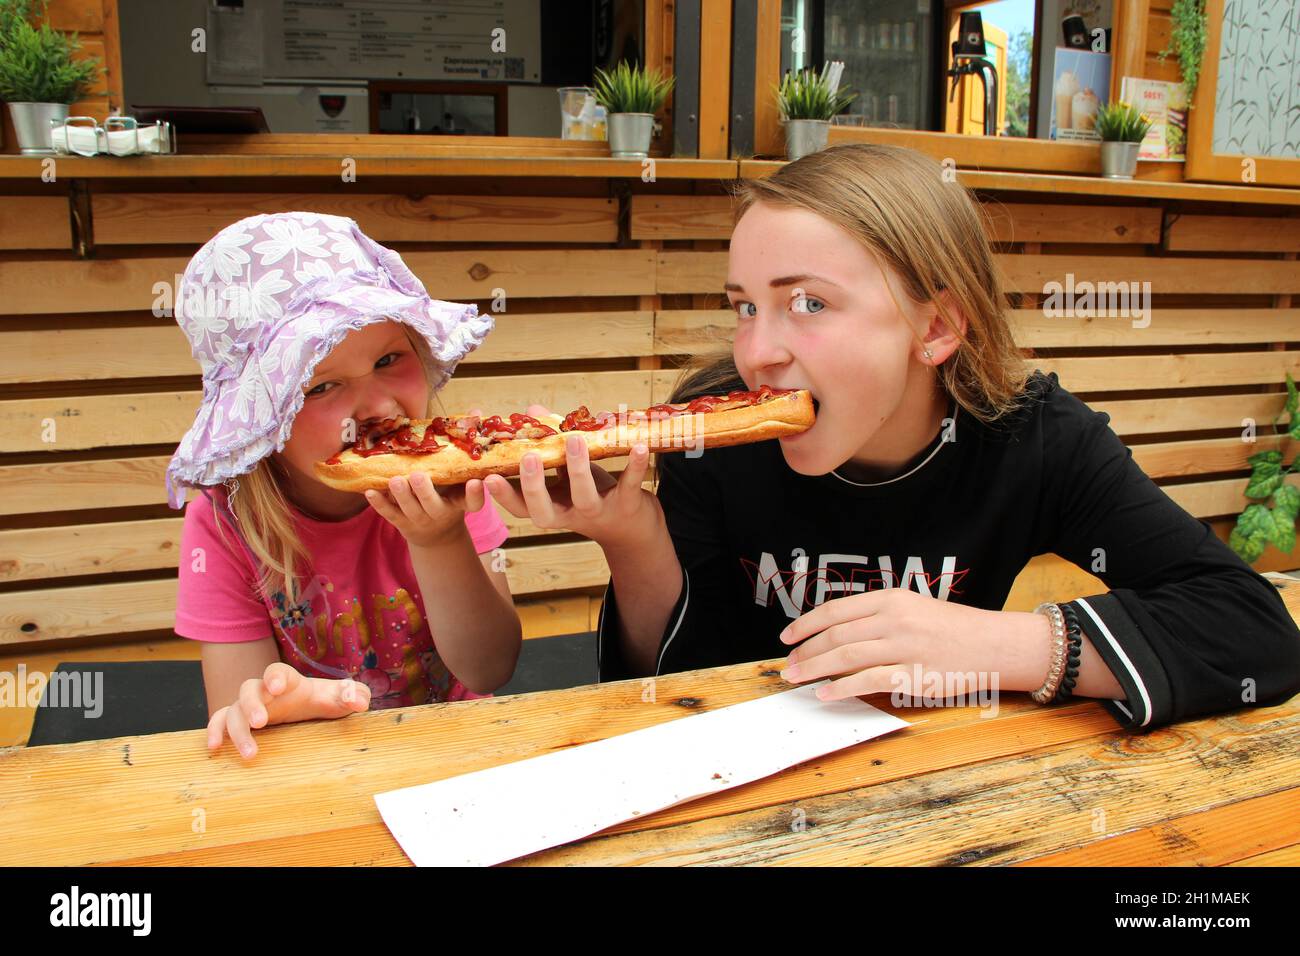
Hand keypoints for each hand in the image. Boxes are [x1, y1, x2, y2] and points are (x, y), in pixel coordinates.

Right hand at [207, 662, 370, 759]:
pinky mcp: (240, 721)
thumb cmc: (324, 700)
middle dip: (252, 704)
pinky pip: (220, 722)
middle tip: (260, 723)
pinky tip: (214, 749)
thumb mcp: (342, 698)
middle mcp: (265, 691)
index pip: (278, 671)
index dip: (276, 676)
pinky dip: (214, 732)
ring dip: (236, 730)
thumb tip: (358, 701)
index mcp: (289, 681)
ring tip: (249, 752)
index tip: (278, 686)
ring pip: (233, 710)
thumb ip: (355, 695)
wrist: (308, 710)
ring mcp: (249, 706)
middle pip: (249, 689)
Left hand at [365, 407, 488, 548]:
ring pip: (410, 510)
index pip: (473, 502)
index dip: (475, 494)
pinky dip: (379, 504)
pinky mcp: (401, 523)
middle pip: (434, 506)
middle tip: (418, 476)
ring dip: (401, 495)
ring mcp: (420, 519)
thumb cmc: (449, 495)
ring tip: (395, 480)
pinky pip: (389, 514)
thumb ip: (465, 447)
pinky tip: (369, 491)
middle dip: (425, 492)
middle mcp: (441, 513)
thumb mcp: (461, 478)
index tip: (475, 482)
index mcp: (460, 502)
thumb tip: (476, 412)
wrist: (436, 534)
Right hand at [483, 404, 659, 546]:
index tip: (487, 478)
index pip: (520, 507)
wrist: (632, 528)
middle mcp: (569, 515)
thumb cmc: (593, 495)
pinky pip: (628, 486)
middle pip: (543, 513)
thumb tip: (532, 409)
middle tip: (530, 457)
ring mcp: (598, 513)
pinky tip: (638, 447)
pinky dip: (634, 466)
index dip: (502, 497)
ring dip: (578, 468)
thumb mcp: (568, 473)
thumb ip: (550, 444)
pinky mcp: (627, 506)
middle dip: (533, 486)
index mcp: (551, 507)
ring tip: (575, 439)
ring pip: (583, 498)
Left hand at [777, 589, 1014, 701]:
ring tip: (796, 678)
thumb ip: (875, 615)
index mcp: (890, 599)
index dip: (805, 624)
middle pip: (835, 636)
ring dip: (814, 669)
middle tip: (787, 664)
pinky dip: (841, 689)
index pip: (835, 610)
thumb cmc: (951, 628)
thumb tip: (834, 631)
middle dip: (805, 651)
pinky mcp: (914, 675)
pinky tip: (826, 694)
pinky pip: (867, 681)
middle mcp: (894, 619)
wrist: (993, 643)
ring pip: (845, 658)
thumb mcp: (911, 607)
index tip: (787, 637)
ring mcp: (904, 647)